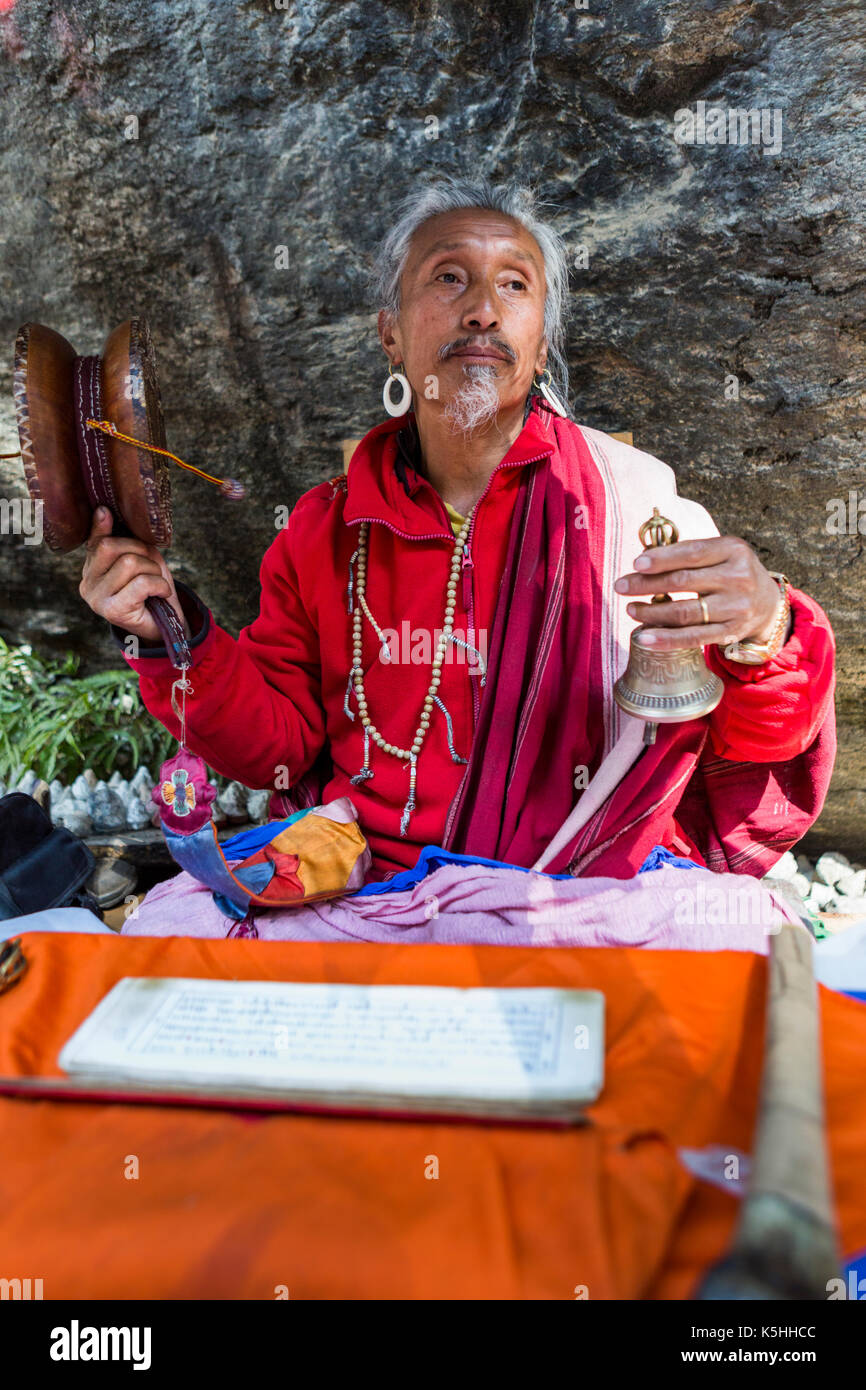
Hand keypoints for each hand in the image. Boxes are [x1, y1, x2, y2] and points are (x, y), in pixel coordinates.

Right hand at [79, 507, 190, 644]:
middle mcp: (87, 585)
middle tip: (153, 568)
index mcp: (90, 571)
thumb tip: (102, 511)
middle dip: (141, 551)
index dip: (102, 526)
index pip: (94, 542)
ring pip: (130, 563)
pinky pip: (141, 583)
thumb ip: (124, 539)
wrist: (166, 627)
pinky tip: (161, 593)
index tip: (106, 511)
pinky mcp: (113, 611)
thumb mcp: (141, 559)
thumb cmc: (153, 590)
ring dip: (153, 570)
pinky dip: (159, 584)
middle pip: (111, 547)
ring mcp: (97, 600)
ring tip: (157, 583)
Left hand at [613, 536, 787, 650]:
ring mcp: (736, 607)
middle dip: (647, 585)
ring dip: (652, 613)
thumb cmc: (732, 573)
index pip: (692, 553)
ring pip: (685, 612)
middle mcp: (738, 578)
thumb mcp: (721, 553)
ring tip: (631, 609)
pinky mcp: (731, 632)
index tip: (636, 564)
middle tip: (621, 587)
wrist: (768, 604)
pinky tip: (644, 638)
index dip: (662, 558)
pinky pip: (692, 638)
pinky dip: (665, 639)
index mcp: (734, 550)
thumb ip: (689, 554)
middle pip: (684, 582)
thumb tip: (643, 560)